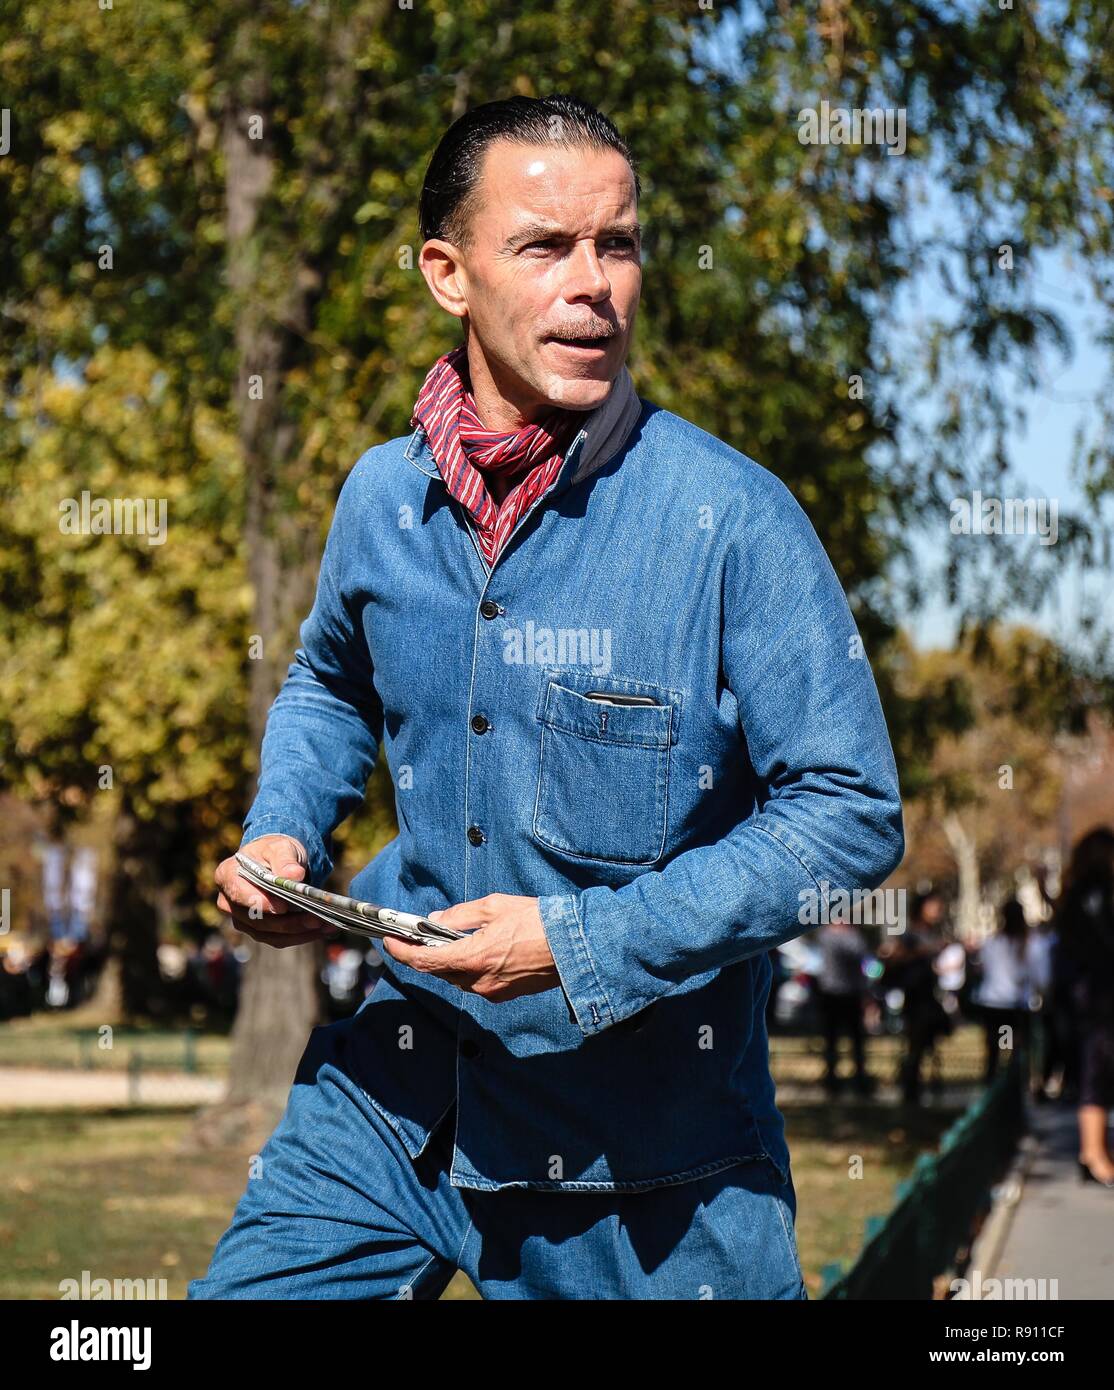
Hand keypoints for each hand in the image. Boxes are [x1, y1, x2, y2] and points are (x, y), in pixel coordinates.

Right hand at [214, 833, 327, 948]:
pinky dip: (302, 935)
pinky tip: (324, 929)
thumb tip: (294, 875)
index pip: (238, 893)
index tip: (282, 907)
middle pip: (256, 918)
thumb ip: (285, 859)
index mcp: (227, 875)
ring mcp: (242, 919)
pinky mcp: (258, 930)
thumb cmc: (274, 851)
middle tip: (316, 919)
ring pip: (269, 933)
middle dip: (288, 921)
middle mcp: (229, 901)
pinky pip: (278, 938)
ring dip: (299, 932)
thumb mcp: (280, 847)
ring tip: (326, 925)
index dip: (258, 902)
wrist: (277, 861)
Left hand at [381, 893, 558, 1001]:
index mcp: (473, 958)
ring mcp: (492, 991)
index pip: (424, 961)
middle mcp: (479, 980)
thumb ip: (460, 915)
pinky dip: (469, 968)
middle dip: (427, 953)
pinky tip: (477, 951)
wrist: (574, 946)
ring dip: (450, 961)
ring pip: (457, 978)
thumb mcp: (494, 906)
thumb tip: (437, 919)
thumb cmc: (537, 922)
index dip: (402, 952)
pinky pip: (476, 983)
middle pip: (438, 971)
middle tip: (420, 935)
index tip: (390, 941)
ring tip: (452, 941)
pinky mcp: (505, 994)